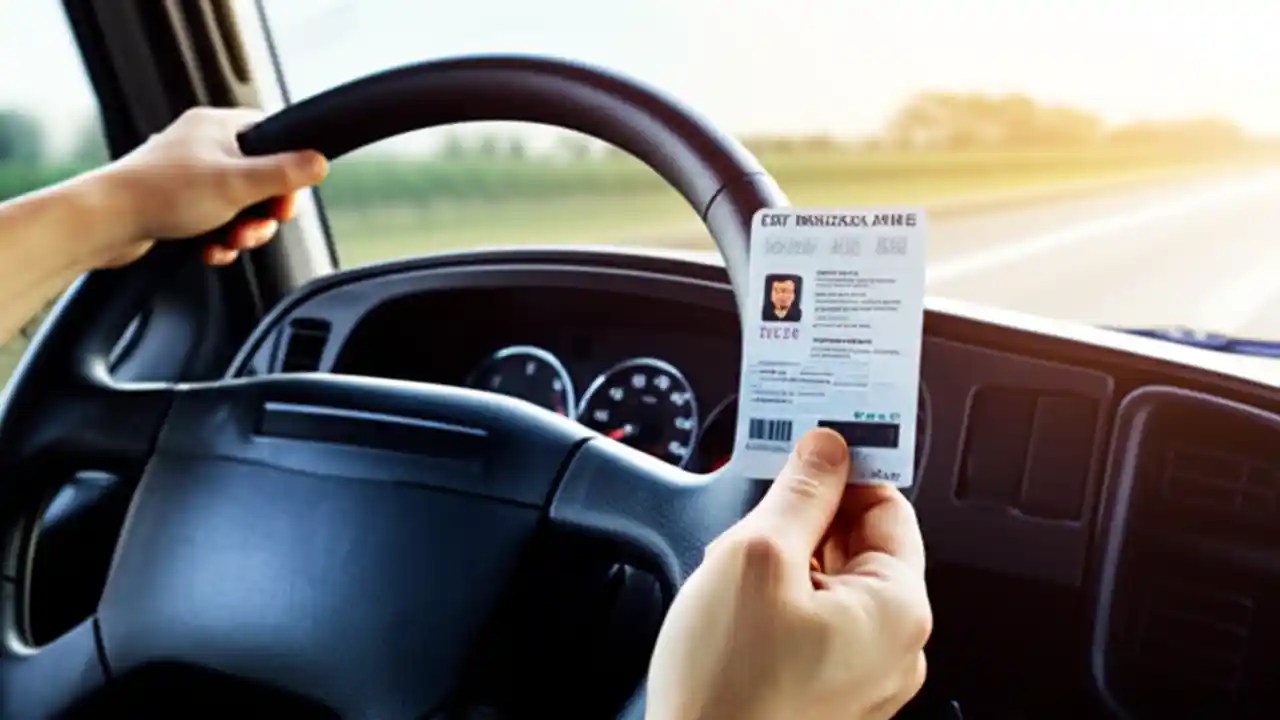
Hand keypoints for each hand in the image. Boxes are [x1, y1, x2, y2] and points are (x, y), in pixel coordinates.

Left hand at [91, 107, 327, 267]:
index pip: (273, 135)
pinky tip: (210, 250)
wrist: (104, 223)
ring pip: (238, 205)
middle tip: (257, 226)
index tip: (287, 197)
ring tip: (230, 242)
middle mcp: (202, 145)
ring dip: (242, 230)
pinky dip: (218, 239)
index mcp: (217, 126)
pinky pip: (214, 221)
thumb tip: (321, 163)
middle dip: (263, 212)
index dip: (289, 168)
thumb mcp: (239, 184)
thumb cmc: (164, 194)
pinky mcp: (174, 204)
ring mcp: (187, 176)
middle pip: (260, 178)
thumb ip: (286, 174)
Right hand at [645, 429, 930, 719]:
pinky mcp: (828, 700)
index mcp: (897, 608)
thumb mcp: (754, 558)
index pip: (886, 505)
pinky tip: (734, 620)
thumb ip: (799, 493)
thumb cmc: (727, 691)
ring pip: (828, 588)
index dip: (840, 473)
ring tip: (732, 583)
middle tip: (750, 525)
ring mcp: (862, 680)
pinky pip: (814, 630)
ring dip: (783, 569)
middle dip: (801, 527)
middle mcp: (894, 648)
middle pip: (857, 547)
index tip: (802, 451)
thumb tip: (826, 447)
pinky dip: (777, 610)